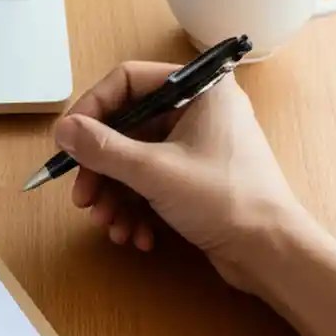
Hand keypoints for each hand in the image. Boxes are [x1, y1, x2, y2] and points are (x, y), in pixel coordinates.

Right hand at [54, 62, 306, 289]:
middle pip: (126, 126)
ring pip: (134, 158)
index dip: (91, 109)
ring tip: (109, 224)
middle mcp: (199, 109)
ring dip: (115, 194)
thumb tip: (63, 129)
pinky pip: (151, 179)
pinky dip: (136, 207)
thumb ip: (103, 148)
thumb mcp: (154, 172)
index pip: (127, 80)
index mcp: (200, 89)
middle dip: (101, 167)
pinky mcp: (195, 175)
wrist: (273, 255)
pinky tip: (135, 234)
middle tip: (83, 196)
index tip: (68, 140)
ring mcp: (197, 144)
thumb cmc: (227, 201)